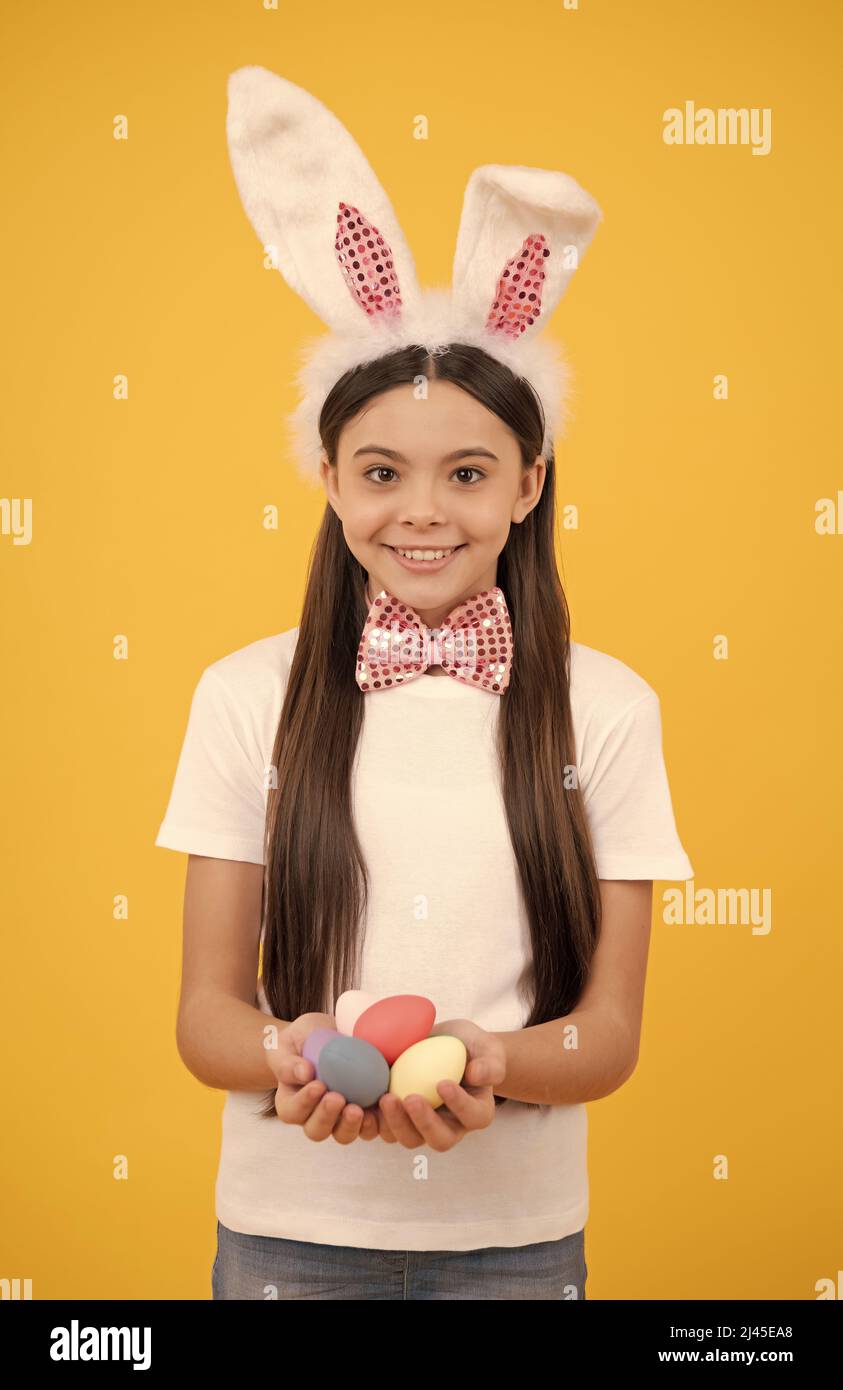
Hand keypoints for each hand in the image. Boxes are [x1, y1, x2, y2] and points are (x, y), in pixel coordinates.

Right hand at [268, 1012, 385, 1144]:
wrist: (327, 1033)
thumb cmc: (301, 1039)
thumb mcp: (287, 1044)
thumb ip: (289, 1061)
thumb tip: (305, 1073)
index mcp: (291, 1103)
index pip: (292, 1112)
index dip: (304, 1103)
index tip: (318, 1084)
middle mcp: (314, 1116)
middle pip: (317, 1131)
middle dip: (327, 1118)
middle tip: (337, 1098)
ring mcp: (340, 1118)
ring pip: (344, 1135)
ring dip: (351, 1125)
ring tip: (358, 1109)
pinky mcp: (364, 1113)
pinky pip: (371, 1127)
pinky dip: (377, 1121)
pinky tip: (381, 1105)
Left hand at [375, 1018, 506, 1151]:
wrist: (443, 1045)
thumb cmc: (470, 1046)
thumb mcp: (487, 1046)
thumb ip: (490, 1061)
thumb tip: (477, 1075)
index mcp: (476, 1111)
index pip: (473, 1116)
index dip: (459, 1105)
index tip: (443, 1083)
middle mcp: (451, 1125)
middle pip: (440, 1139)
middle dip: (424, 1123)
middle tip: (410, 1099)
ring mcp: (422, 1126)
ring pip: (409, 1139)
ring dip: (396, 1124)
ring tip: (386, 1098)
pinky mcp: (398, 1118)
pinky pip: (384, 1130)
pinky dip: (373, 1122)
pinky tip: (363, 1106)